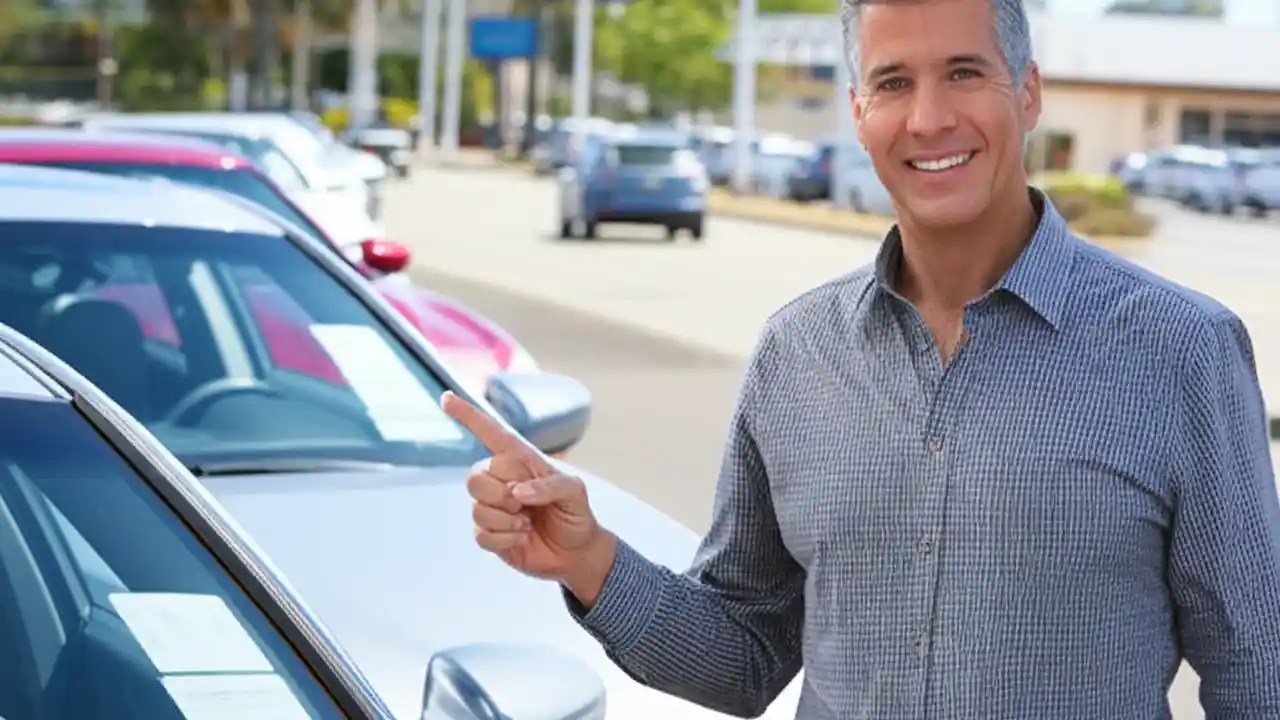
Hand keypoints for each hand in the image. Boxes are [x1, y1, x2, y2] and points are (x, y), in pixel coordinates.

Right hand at [440, 391, 615, 602]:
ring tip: (528, 522)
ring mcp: (493, 507)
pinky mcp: (489, 533)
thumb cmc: (575, 513)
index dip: (468, 416)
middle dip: (501, 494)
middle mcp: (501, 480)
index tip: (446, 398)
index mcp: (521, 461)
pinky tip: (522, 536)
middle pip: (475, 477)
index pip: (491, 434)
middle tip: (525, 504)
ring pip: (477, 508)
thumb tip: (517, 492)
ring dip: (507, 520)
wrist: (575, 552)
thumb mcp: (574, 492)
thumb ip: (550, 486)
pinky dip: (505, 538)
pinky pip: (481, 534)